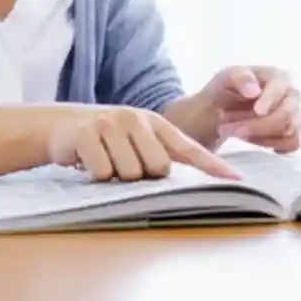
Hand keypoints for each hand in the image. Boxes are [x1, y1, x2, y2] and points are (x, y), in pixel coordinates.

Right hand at [47, 107, 240, 180]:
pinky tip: (90, 162)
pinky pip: (103, 172)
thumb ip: (164, 155)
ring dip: (117, 177)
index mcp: (157, 123)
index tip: (237, 179)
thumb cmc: (110, 139)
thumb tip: (197, 180)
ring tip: (107, 161)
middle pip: (158, 168)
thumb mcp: (140, 140)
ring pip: (130, 173)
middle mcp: (137, 119)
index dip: (213, 166)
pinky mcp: (88, 134)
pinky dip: (96, 176)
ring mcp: (112, 124)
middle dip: (144, 176)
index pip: (190, 148)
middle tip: (125, 164)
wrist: (64, 125)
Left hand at [202, 66, 300, 152]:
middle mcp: (291, 94)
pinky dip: (273, 145)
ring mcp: (294, 115)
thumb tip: (254, 91)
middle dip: (259, 125)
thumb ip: (239, 77)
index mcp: (278, 77)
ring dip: (262, 136)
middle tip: (232, 129)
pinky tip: (254, 141)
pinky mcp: (292, 134)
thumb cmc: (227, 90)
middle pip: (287, 114)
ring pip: (290, 130)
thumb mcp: (225, 78)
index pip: (282, 87)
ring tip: (237, 132)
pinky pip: (292, 143)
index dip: (271, 99)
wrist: (222, 110)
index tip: (257, 111)